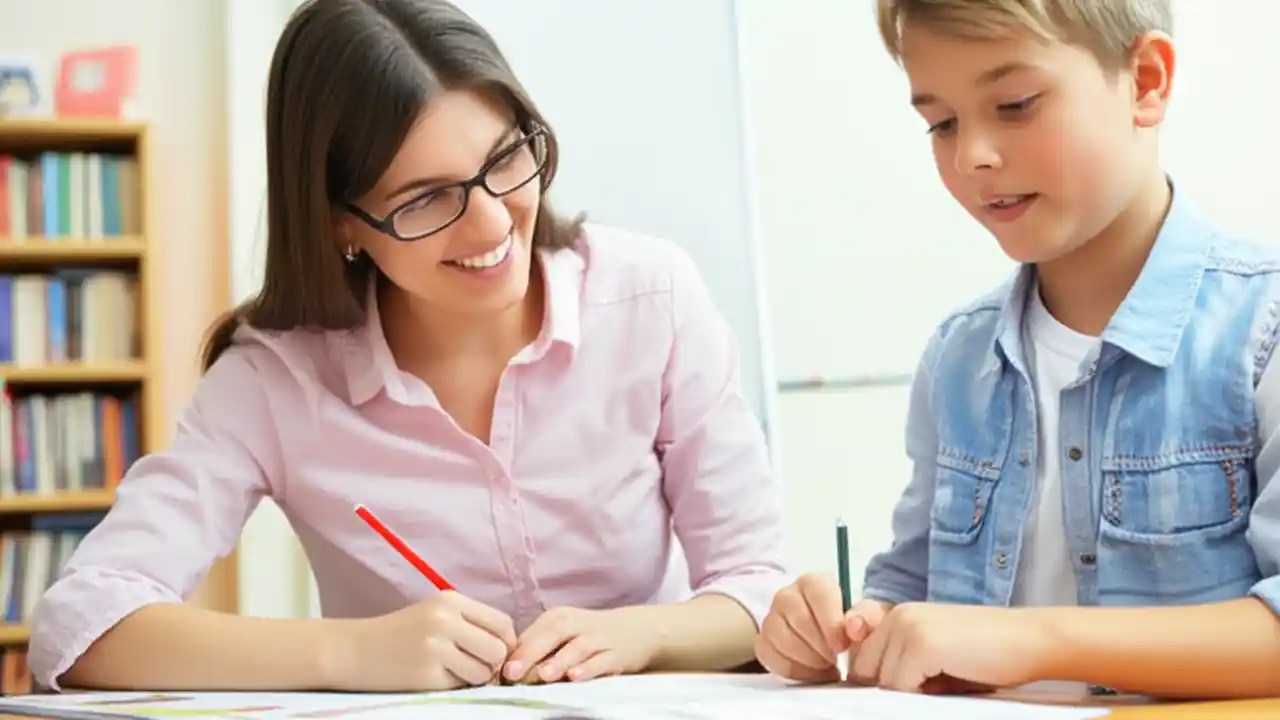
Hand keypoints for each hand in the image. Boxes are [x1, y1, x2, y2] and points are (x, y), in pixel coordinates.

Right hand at [325, 591, 516, 690]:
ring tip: (453, 671)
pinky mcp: (426, 675)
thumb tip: (510, 648)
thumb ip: (470, 624)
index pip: (502, 623)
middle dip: (493, 664)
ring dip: (475, 678)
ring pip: (484, 672)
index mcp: (450, 601)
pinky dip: (454, 686)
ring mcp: (435, 648)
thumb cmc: (400, 633)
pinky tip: (435, 677)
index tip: (495, 653)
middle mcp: (445, 620)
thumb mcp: (435, 614)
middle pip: (498, 649)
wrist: (354, 650)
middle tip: (476, 667)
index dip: (507, 642)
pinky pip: (461, 686)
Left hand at [502, 606, 659, 683]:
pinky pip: (602, 661)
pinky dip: (589, 669)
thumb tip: (505, 671)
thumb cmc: (588, 636)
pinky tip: (576, 676)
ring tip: (543, 675)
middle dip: (530, 654)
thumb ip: (536, 649)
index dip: (514, 653)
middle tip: (512, 673)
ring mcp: (598, 639)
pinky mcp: (616, 654)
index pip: (532, 634)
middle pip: (552, 635)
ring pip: (577, 648)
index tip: (497, 672)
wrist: (635, 630)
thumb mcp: (562, 635)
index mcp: (558, 619)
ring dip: (559, 661)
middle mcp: (576, 625)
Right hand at [755, 572, 889, 682]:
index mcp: (814, 582)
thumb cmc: (849, 627)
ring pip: (780, 636)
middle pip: (798, 618)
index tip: (842, 646)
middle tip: (834, 659)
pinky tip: (808, 670)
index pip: (818, 593)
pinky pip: (768, 654)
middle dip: (819, 645)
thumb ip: (868, 618)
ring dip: (806, 658)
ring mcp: (772, 616)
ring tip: (824, 664)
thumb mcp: (868, 619)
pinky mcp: (763, 639)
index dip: (830, 621)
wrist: (833, 642)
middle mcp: (788, 594)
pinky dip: (791, 668)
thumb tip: (854, 626)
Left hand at [850, 602, 1052, 692]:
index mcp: (898, 615)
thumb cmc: (987, 654)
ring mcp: (908, 628)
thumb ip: (900, 663)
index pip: (861, 657)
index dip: (881, 681)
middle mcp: (898, 616)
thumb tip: (871, 690)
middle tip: (932, 685)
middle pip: (865, 669)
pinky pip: (901, 687)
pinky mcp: (922, 645)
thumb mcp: (934, 656)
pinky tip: (950, 681)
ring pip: (883, 682)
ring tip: (945, 680)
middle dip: (892, 688)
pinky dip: (921, 696)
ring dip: (910, 693)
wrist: (1029, 640)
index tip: (911, 687)